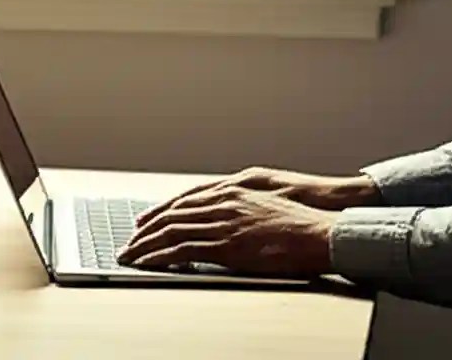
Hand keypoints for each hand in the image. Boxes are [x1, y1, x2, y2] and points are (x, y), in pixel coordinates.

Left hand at [118, 187, 338, 275]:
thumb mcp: (266, 200)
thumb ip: (241, 205)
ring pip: (171, 231)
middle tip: (130, 240)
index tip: (143, 220)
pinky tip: (150, 263)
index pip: (184, 199)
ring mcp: (222, 223)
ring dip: (147, 244)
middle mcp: (222, 201)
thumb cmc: (302, 218)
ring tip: (130, 254)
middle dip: (147, 228)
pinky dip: (162, 257)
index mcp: (232, 189)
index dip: (160, 209)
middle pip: (172, 214)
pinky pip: (183, 251)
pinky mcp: (226, 245)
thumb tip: (226, 216)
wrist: (321, 230)